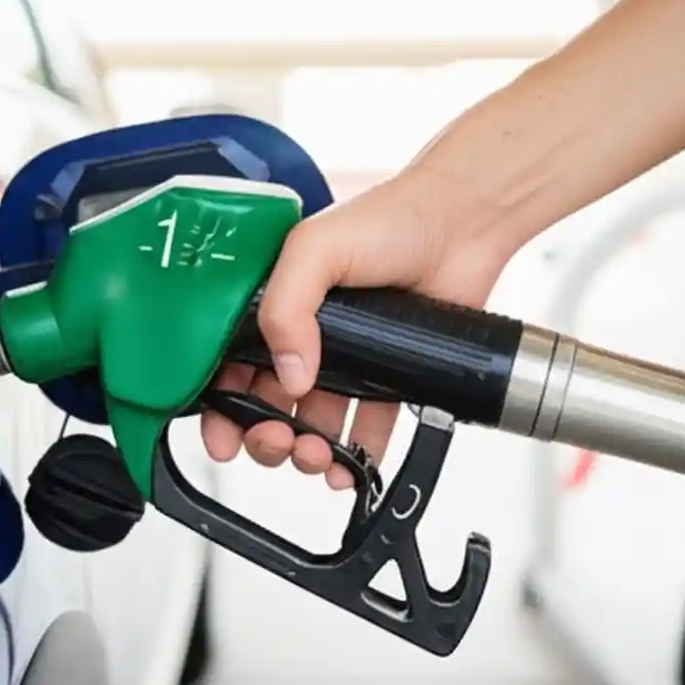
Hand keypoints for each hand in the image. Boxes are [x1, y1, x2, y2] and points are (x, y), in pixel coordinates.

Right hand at [199, 164, 524, 488]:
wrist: (462, 225)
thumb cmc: (390, 219)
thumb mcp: (314, 249)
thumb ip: (286, 308)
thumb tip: (290, 375)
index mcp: (272, 304)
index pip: (230, 366)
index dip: (221, 408)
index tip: (224, 439)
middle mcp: (304, 334)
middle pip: (267, 405)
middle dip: (265, 437)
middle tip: (278, 443)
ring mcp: (346, 358)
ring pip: (312, 424)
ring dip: (309, 452)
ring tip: (319, 456)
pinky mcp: (388, 375)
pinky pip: (366, 428)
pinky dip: (357, 455)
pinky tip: (353, 464)